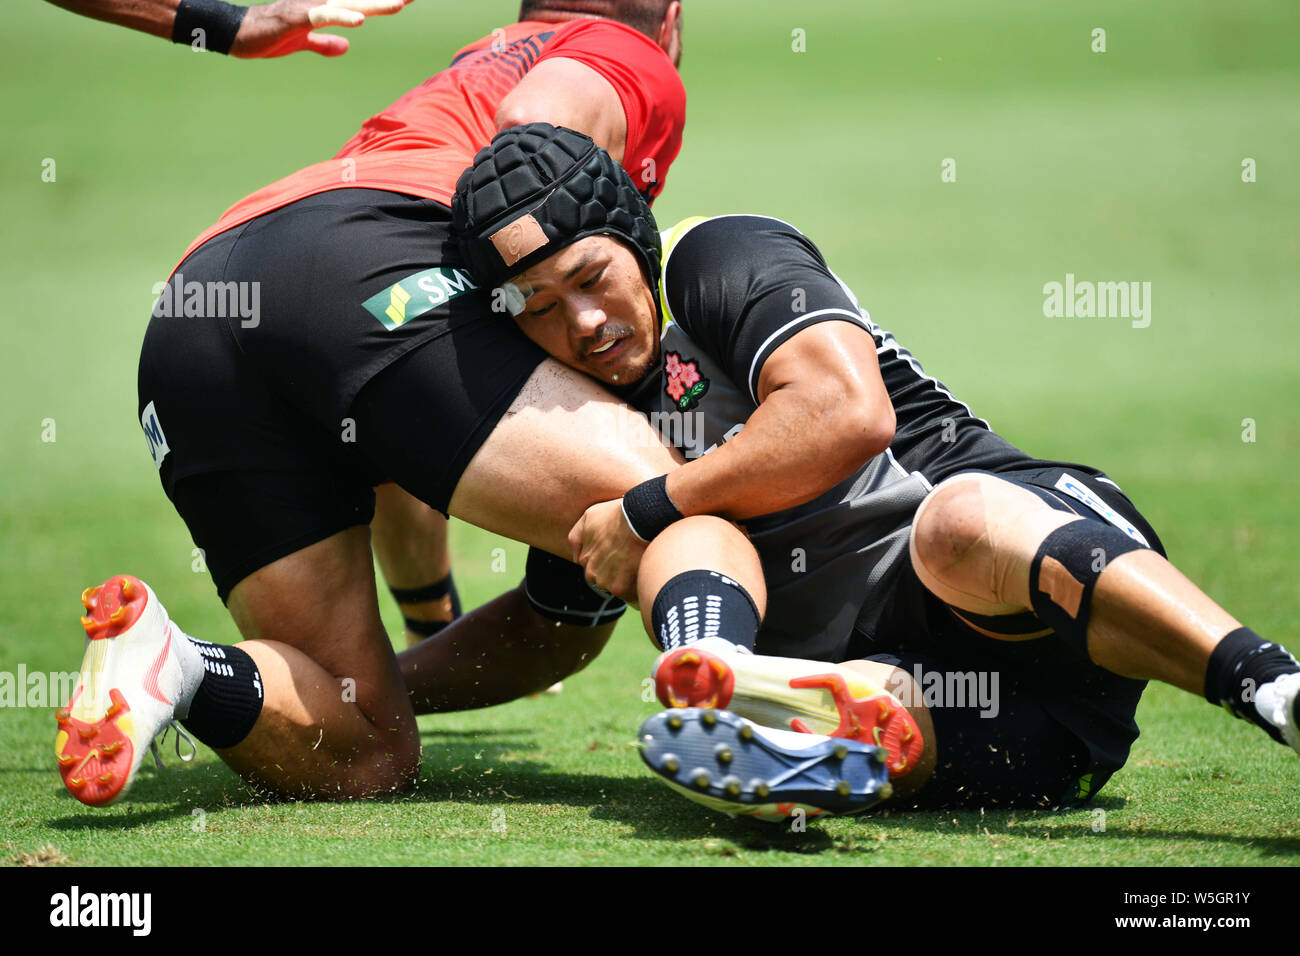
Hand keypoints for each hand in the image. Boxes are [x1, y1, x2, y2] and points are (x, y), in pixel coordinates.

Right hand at [231, 0, 411, 58]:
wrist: (239, 34)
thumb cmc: (269, 33)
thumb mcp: (304, 41)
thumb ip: (325, 42)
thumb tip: (345, 46)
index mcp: (326, 8)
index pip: (363, 3)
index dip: (385, 2)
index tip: (410, 0)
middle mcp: (322, 2)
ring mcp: (310, 7)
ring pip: (349, 3)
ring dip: (375, 4)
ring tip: (400, 4)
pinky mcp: (297, 17)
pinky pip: (323, 16)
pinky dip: (341, 17)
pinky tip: (359, 21)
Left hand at [567, 498, 646, 604]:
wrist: (639, 519)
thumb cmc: (618, 514)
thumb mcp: (589, 516)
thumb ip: (578, 536)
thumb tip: (577, 554)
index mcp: (584, 557)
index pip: (593, 567)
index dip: (608, 559)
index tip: (620, 552)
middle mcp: (590, 571)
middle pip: (603, 579)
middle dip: (615, 572)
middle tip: (631, 559)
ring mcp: (603, 581)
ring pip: (615, 587)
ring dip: (626, 581)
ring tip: (640, 564)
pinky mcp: (619, 589)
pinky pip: (628, 595)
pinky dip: (636, 589)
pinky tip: (645, 574)